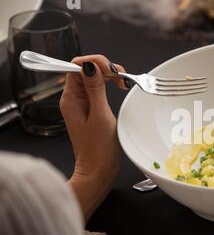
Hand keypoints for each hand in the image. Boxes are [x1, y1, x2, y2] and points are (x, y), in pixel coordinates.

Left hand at [60, 55, 126, 219]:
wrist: (98, 170)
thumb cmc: (99, 149)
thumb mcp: (100, 116)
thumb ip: (95, 89)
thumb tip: (90, 65)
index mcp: (71, 99)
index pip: (76, 66)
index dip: (95, 63)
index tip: (112, 72)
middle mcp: (73, 99)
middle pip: (84, 69)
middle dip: (103, 67)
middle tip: (120, 78)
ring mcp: (82, 104)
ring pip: (92, 77)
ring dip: (107, 75)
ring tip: (121, 83)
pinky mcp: (90, 109)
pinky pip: (97, 89)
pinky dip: (108, 85)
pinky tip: (118, 88)